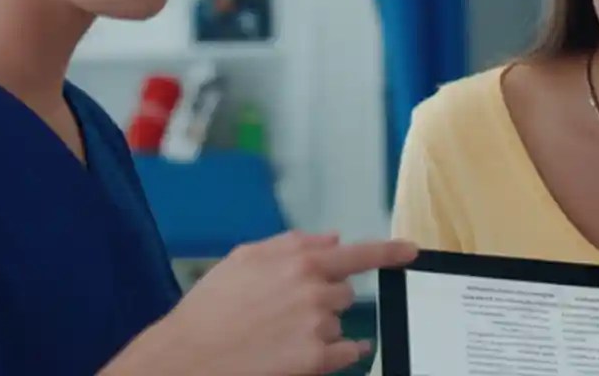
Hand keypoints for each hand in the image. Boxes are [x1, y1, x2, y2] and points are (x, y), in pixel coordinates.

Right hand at [104, 231, 417, 375]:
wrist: (186, 359)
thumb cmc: (210, 308)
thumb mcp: (243, 259)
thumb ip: (292, 244)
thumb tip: (332, 238)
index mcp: (299, 262)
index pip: (357, 253)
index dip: (389, 251)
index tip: (412, 250)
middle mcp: (314, 291)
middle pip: (344, 293)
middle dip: (323, 299)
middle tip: (285, 311)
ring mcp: (317, 327)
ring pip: (338, 324)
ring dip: (319, 328)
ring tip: (278, 334)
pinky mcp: (315, 360)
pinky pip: (346, 353)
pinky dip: (338, 353)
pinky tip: (310, 353)